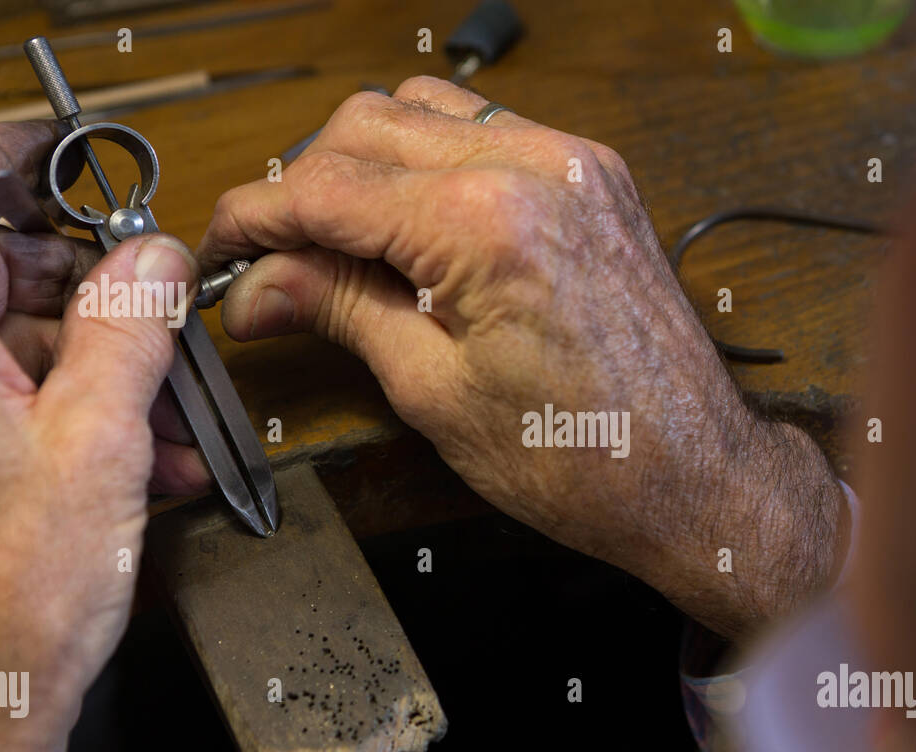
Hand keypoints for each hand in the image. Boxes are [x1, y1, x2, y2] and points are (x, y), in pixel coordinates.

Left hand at [0, 122, 202, 751]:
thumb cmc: (14, 589)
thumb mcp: (96, 442)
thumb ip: (127, 334)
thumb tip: (151, 257)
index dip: (5, 162)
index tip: (65, 151)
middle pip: (0, 273)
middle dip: (92, 287)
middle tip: (155, 304)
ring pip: (30, 344)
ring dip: (113, 367)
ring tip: (176, 414)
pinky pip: (37, 402)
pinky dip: (99, 415)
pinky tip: (157, 456)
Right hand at [199, 78, 846, 638]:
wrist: (693, 477)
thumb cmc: (585, 458)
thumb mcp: (433, 390)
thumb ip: (340, 309)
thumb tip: (259, 284)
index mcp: (484, 218)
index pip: (324, 184)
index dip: (253, 218)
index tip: (222, 253)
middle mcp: (534, 164)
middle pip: (366, 126)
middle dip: (304, 188)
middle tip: (275, 262)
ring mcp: (572, 163)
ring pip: (424, 111)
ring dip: (365, 164)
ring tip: (340, 245)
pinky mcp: (592, 178)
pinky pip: (487, 130)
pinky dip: (431, 162)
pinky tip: (412, 224)